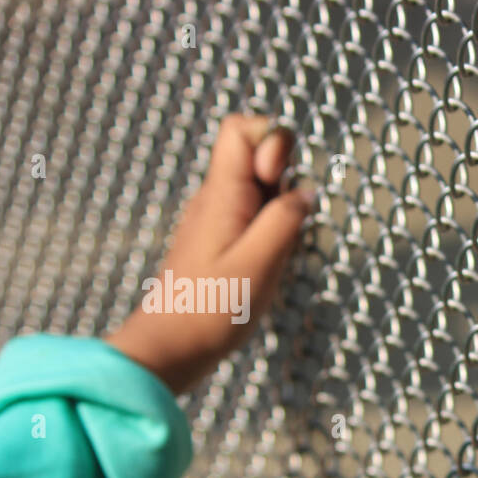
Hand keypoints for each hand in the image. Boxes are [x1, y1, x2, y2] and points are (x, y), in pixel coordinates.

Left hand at [105, 113, 312, 393]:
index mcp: (222, 195)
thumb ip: (286, 220)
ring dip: (280, 210)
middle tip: (284, 222)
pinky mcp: (220, 242)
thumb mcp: (261, 263)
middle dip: (285, 180)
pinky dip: (270, 231)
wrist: (171, 348)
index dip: (273, 140)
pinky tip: (269, 264)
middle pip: (255, 155)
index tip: (281, 179)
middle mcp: (216, 199)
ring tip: (277, 250)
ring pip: (259, 189)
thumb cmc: (210, 311)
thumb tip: (306, 192)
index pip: (241, 129)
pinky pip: (253, 217)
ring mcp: (216, 220)